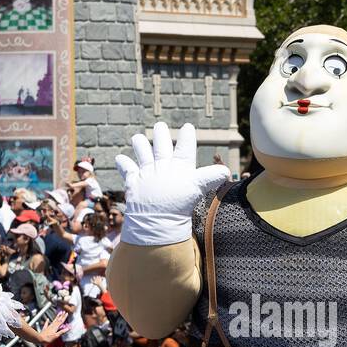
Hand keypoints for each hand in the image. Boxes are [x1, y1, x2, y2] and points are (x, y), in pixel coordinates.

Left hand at [38, 311, 67, 344]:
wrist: (39, 339)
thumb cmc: (47, 338)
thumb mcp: (56, 336)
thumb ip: (62, 332)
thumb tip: (67, 328)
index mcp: (55, 327)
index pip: (61, 321)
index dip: (64, 317)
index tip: (66, 313)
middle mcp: (52, 326)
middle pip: (58, 320)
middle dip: (61, 316)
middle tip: (63, 312)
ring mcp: (49, 327)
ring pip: (54, 320)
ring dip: (57, 317)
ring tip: (59, 314)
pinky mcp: (45, 328)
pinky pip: (47, 323)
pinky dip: (47, 321)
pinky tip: (48, 319)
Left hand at [115, 122, 230, 245]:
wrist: (156, 221)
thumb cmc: (180, 207)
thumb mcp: (199, 189)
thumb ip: (211, 178)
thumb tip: (226, 172)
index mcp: (180, 167)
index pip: (186, 147)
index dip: (187, 136)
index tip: (187, 127)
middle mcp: (162, 166)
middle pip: (161, 145)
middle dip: (161, 134)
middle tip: (160, 126)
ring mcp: (146, 173)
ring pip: (142, 153)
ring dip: (140, 144)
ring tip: (137, 138)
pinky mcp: (133, 182)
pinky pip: (126, 169)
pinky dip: (123, 163)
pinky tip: (120, 159)